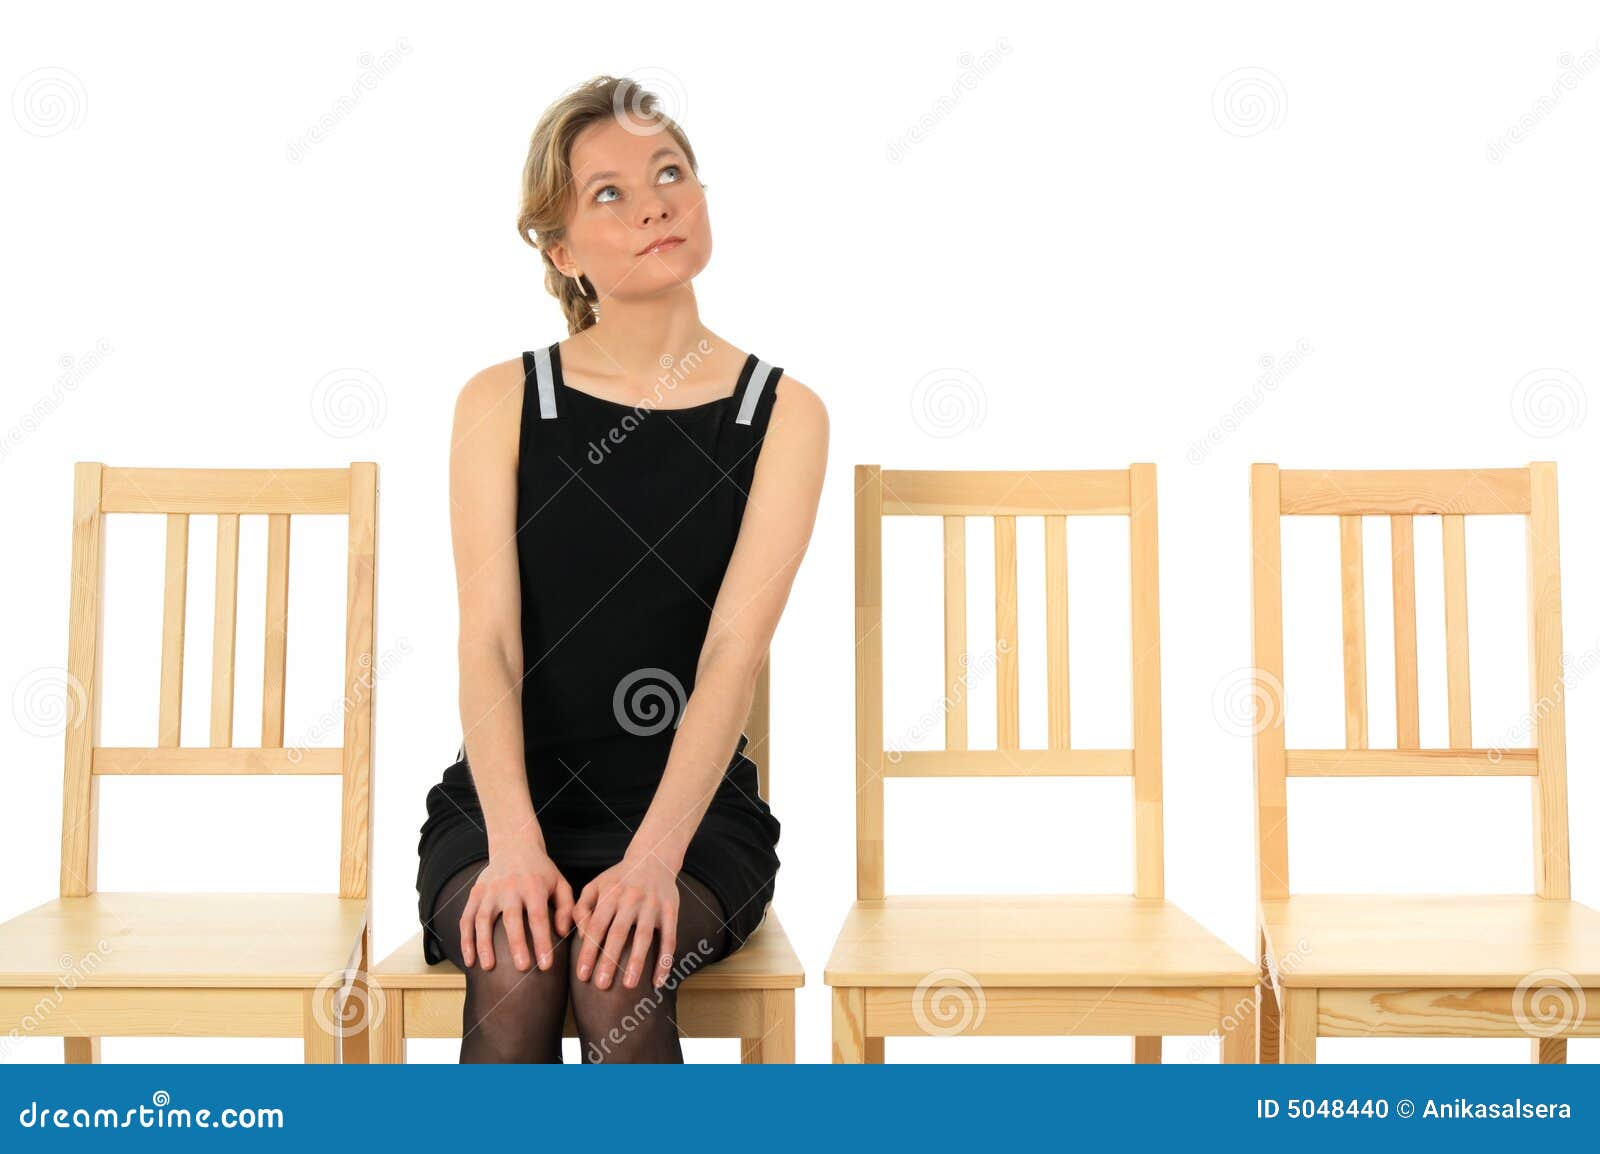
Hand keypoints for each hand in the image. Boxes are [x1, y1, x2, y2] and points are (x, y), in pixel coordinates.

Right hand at [459, 842, 573, 972]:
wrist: (514, 844)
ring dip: (484, 944)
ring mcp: (489, 890)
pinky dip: (465, 940)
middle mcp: (510, 887)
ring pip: (483, 919)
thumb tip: (563, 934)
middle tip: (522, 969)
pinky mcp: (475, 893)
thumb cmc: (541, 871)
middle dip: (516, 945)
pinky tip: (469, 961)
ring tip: (489, 967)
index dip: (542, 942)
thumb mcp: (560, 883)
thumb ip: (566, 908)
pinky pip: (466, 919)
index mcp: (534, 886)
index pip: (539, 917)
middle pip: (512, 919)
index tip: (546, 966)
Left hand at [572, 853, 678, 989]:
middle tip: (601, 986)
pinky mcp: (671, 911)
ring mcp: (653, 905)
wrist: (653, 857)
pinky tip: (658, 982)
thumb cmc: (618, 879)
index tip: (582, 975)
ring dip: (637, 962)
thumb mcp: (595, 886)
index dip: (588, 952)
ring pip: (644, 937)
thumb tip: (581, 938)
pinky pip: (669, 939)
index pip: (596, 927)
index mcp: (611, 894)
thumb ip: (581, 909)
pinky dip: (665, 961)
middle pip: (619, 934)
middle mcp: (632, 899)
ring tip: (628, 986)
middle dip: (609, 961)